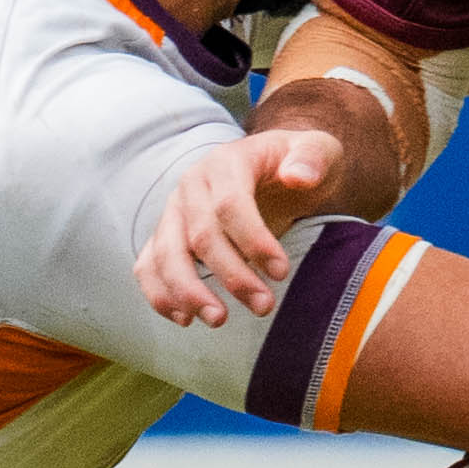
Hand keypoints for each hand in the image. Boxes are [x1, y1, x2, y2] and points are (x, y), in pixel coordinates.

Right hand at [134, 127, 340, 326]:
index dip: (253, 241)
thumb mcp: (319, 148)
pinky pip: (149, 266)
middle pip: (200, 236)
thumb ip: (313, 157)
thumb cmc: (297, 163)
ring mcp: (173, 211)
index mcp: (225, 162)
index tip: (281, 273)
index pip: (229, 204)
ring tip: (218, 320)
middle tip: (263, 307)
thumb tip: (298, 177)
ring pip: (166, 255)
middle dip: (231, 276)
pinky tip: (185, 318)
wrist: (271, 166)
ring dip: (188, 292)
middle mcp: (190, 185)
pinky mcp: (165, 235)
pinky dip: (160, 294)